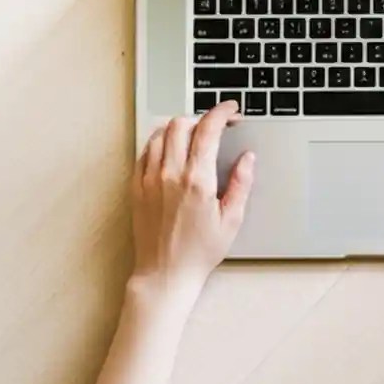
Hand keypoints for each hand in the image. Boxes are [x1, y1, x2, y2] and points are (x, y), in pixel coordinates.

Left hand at [131, 101, 254, 294]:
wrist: (165, 274)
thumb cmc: (199, 252)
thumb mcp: (231, 220)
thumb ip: (241, 184)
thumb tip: (247, 158)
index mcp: (197, 181)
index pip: (208, 130)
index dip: (221, 113)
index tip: (231, 110)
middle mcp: (170, 175)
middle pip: (181, 124)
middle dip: (201, 118)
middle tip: (215, 126)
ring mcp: (149, 179)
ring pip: (159, 133)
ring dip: (178, 128)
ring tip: (193, 136)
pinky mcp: (136, 187)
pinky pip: (144, 152)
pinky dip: (159, 143)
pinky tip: (170, 151)